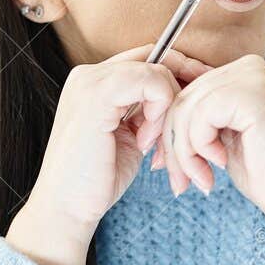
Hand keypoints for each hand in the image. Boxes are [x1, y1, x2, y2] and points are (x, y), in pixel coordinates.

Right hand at [6, 44, 210, 264]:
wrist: (66, 207)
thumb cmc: (97, 179)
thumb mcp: (129, 136)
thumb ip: (147, 110)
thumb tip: (183, 95)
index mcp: (94, 82)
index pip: (147, 57)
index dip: (178, 72)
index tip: (197, 98)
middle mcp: (89, 74)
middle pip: (156, 56)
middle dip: (184, 83)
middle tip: (191, 117)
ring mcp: (91, 81)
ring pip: (158, 70)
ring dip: (167, 108)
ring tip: (151, 143)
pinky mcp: (98, 94)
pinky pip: (153, 83)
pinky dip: (160, 111)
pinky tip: (145, 140)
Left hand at [154, 55, 264, 264]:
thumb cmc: (263, 172)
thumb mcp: (220, 136)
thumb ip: (196, 116)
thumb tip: (148, 112)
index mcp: (243, 71)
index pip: (183, 90)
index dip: (169, 129)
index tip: (168, 165)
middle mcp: (250, 66)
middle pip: (180, 98)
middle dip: (173, 144)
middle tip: (180, 181)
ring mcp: (253, 78)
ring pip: (184, 108)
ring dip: (184, 152)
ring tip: (198, 179)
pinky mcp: (251, 96)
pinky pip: (199, 117)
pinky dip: (198, 147)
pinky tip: (219, 165)